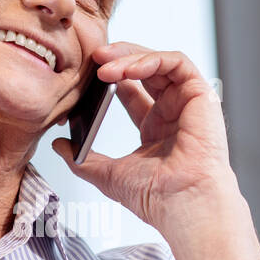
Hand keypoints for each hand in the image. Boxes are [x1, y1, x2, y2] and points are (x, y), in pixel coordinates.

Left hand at [51, 42, 237, 231]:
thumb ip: (82, 159)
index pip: (131, 90)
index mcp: (154, 129)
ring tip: (104, 64)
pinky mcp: (201, 94)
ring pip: (159, 61)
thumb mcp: (107, 175)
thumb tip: (58, 145)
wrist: (181, 203)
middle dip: (117, 59)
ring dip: (130, 56)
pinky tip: (128, 69)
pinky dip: (151, 59)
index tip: (86, 77)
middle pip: (145, 70)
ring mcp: (187, 103)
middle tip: (93, 58)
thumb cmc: (156, 196)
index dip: (109, 78)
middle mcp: (172, 113)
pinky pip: (177, 63)